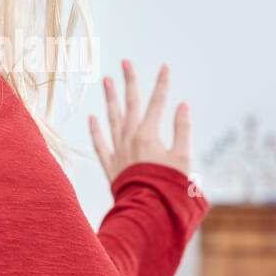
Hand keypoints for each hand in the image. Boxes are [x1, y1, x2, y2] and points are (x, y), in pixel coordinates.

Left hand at [89, 60, 192, 184]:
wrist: (148, 212)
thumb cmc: (170, 188)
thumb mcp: (184, 158)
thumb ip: (182, 129)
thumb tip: (182, 105)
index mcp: (149, 135)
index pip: (158, 103)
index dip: (162, 84)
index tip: (164, 67)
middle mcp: (130, 138)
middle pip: (130, 104)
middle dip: (129, 81)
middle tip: (125, 62)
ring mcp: (119, 151)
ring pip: (112, 118)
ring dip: (110, 98)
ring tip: (106, 80)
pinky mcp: (111, 166)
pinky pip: (100, 144)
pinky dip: (96, 131)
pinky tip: (92, 117)